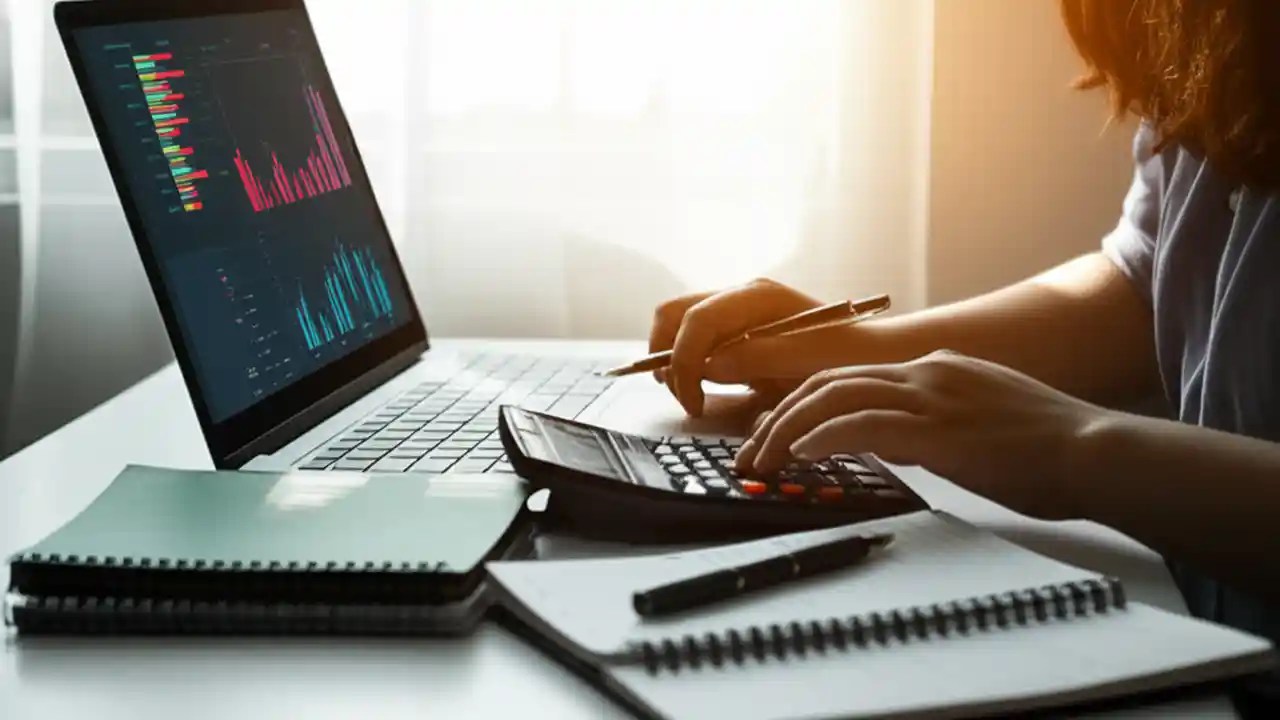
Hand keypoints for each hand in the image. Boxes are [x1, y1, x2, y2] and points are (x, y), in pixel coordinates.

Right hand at [649, 278, 868, 416]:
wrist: (869, 350)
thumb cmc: (844, 354)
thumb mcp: (802, 362)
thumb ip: (753, 359)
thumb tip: (707, 365)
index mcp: (757, 297)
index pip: (697, 320)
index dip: (684, 362)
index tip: (693, 402)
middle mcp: (740, 294)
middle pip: (673, 312)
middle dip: (666, 354)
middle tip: (683, 395)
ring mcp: (735, 308)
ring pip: (678, 323)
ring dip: (675, 359)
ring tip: (693, 394)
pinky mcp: (735, 326)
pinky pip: (696, 337)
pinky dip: (689, 360)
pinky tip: (705, 384)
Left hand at [735, 350, 1105, 519]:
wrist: (1095, 451)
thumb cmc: (1048, 449)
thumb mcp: (981, 424)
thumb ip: (934, 425)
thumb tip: (897, 443)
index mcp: (936, 369)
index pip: (851, 377)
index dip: (805, 404)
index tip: (777, 432)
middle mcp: (926, 373)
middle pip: (829, 382)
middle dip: (780, 415)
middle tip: (752, 451)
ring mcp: (931, 397)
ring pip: (834, 398)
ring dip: (787, 429)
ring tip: (761, 461)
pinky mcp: (937, 430)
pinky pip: (861, 427)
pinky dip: (822, 439)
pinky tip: (799, 456)